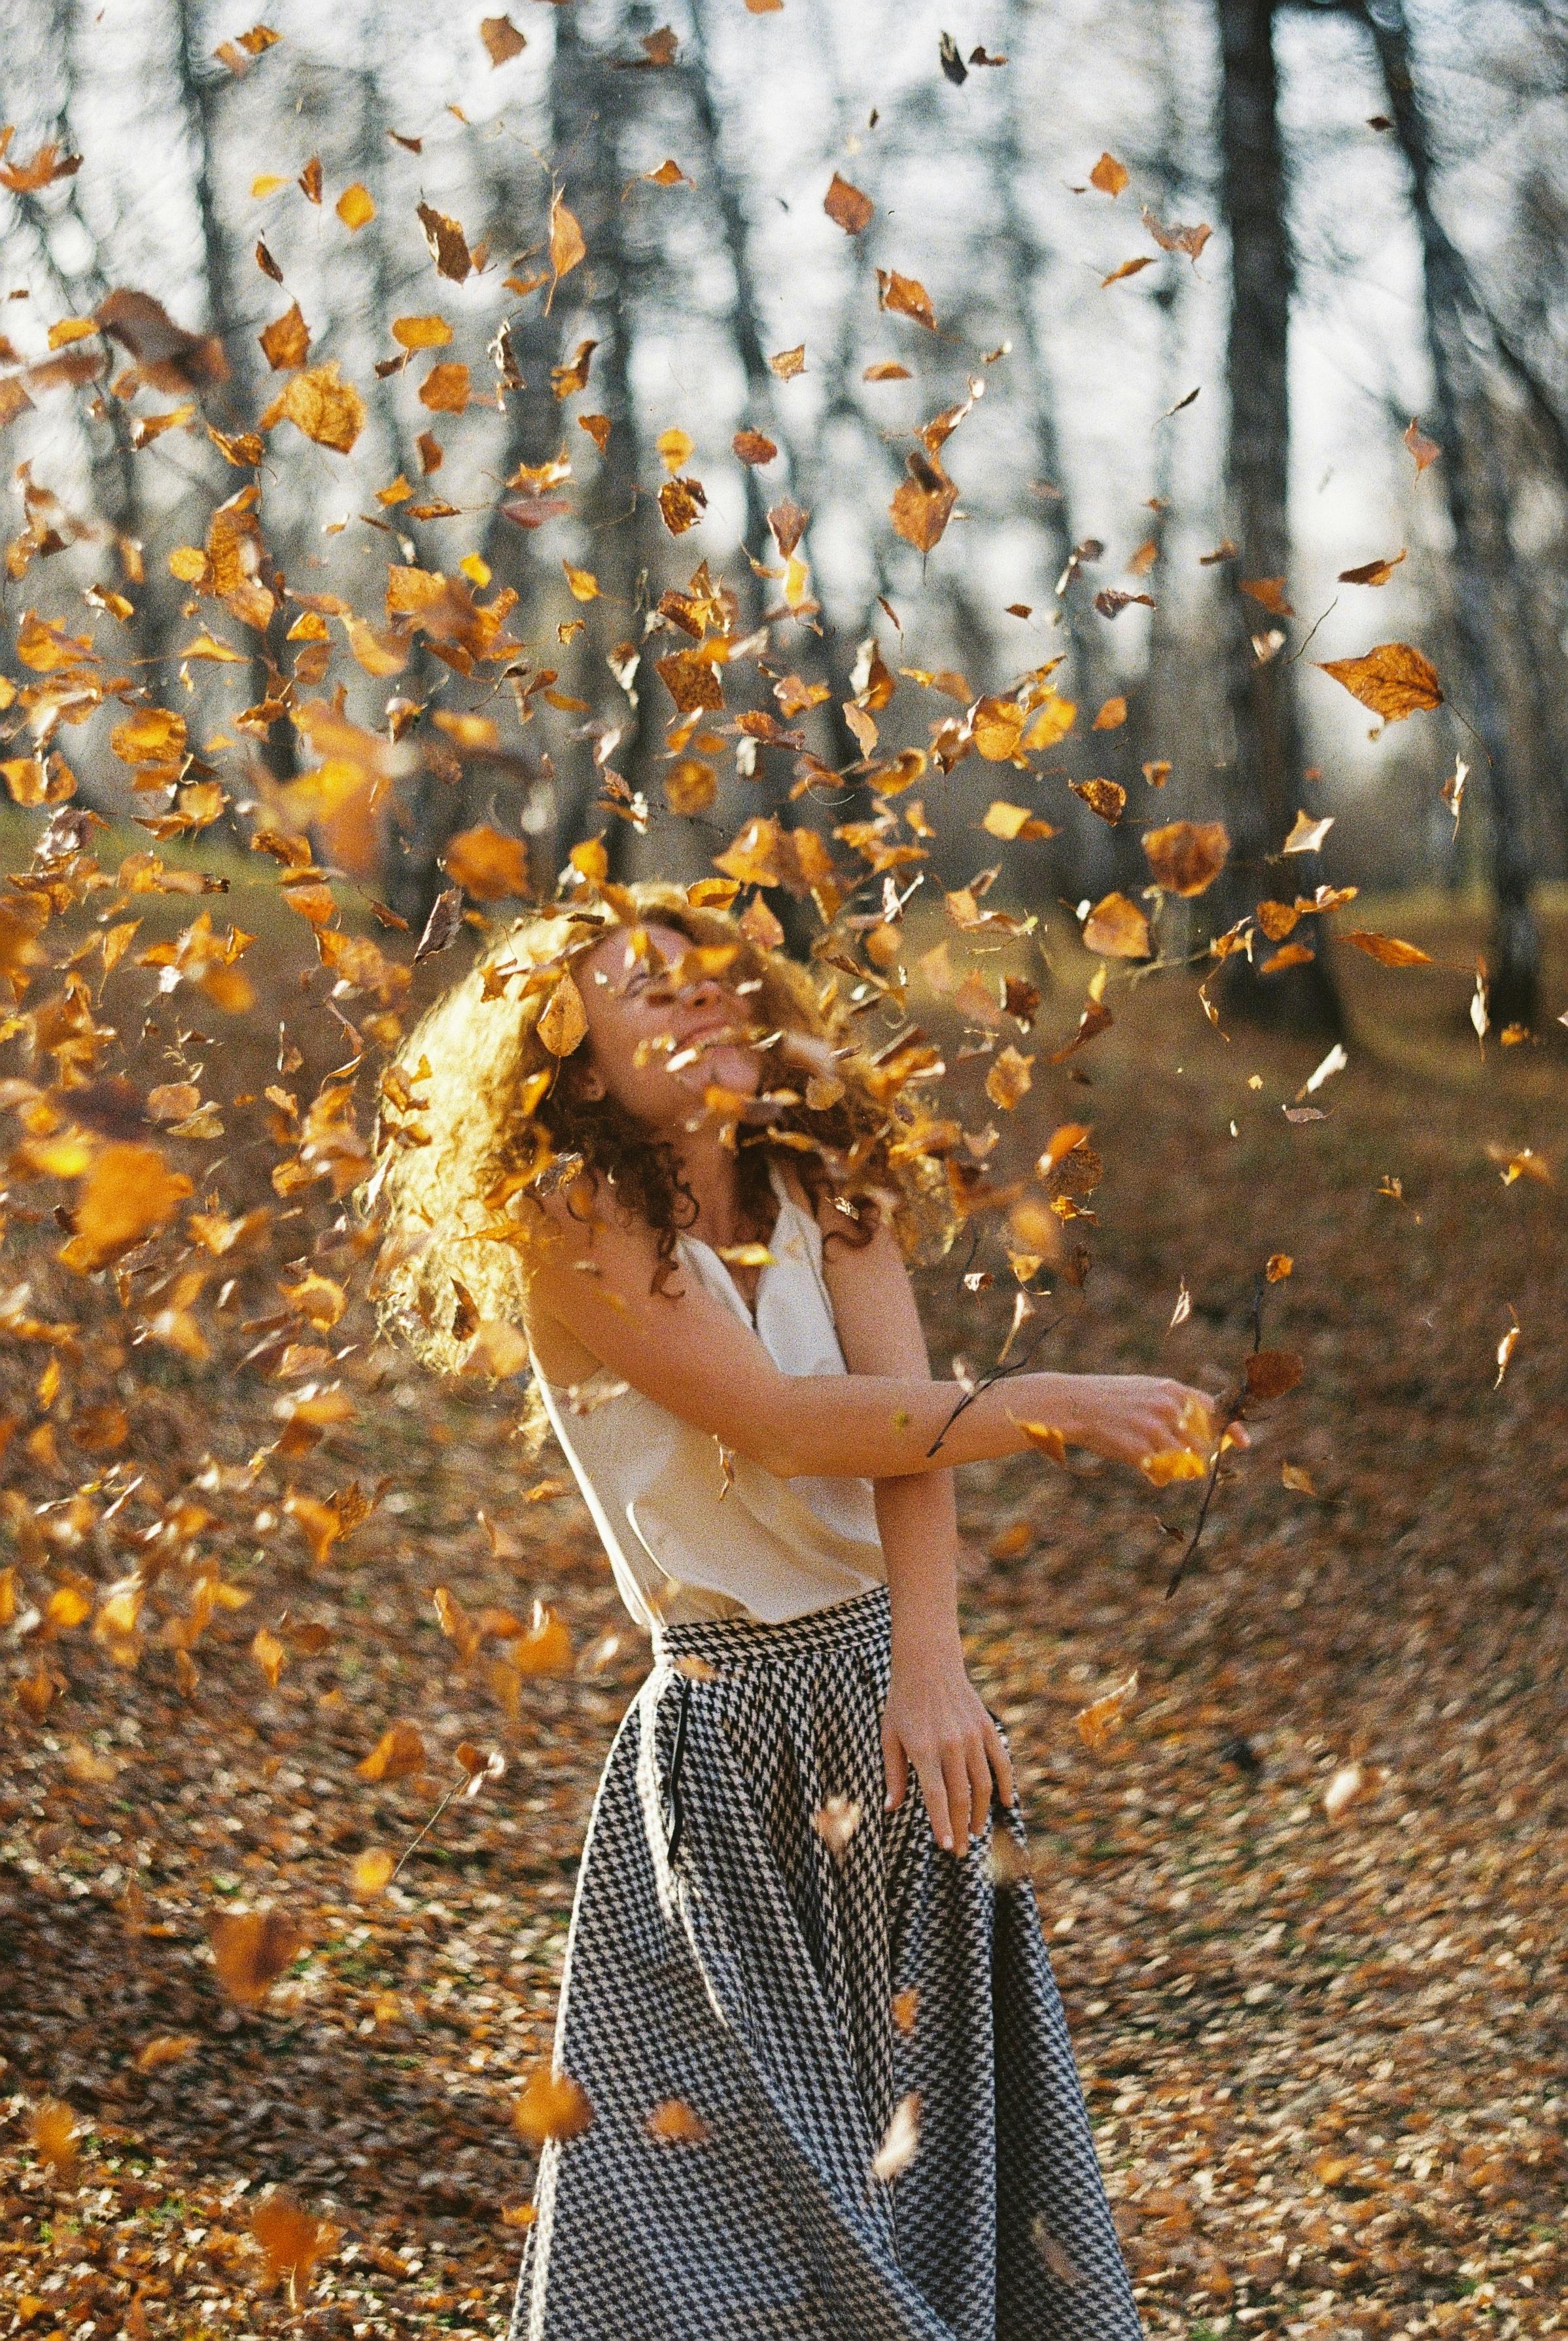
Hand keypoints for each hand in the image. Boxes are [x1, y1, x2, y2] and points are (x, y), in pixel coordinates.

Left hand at [881, 1644, 1014, 1853]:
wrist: (928, 1663)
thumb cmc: (903, 1703)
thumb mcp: (889, 1736)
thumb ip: (893, 1774)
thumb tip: (891, 1809)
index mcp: (923, 1750)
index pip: (936, 1798)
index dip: (942, 1826)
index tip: (946, 1847)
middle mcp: (951, 1745)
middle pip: (961, 1797)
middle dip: (961, 1828)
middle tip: (960, 1850)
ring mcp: (972, 1736)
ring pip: (983, 1784)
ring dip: (981, 1812)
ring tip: (975, 1831)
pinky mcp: (987, 1728)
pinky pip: (1001, 1762)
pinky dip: (1005, 1784)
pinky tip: (1004, 1803)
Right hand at [1042, 1373, 1248, 1473]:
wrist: (1073, 1404)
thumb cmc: (1109, 1397)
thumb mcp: (1146, 1388)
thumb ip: (1174, 1403)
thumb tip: (1203, 1419)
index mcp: (1172, 1391)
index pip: (1215, 1411)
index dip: (1232, 1429)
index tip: (1244, 1443)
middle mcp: (1169, 1409)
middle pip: (1204, 1442)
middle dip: (1199, 1454)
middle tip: (1187, 1460)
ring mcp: (1155, 1431)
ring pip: (1186, 1461)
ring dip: (1179, 1468)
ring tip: (1160, 1463)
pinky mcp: (1140, 1452)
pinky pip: (1162, 1473)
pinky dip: (1157, 1475)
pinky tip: (1143, 1467)